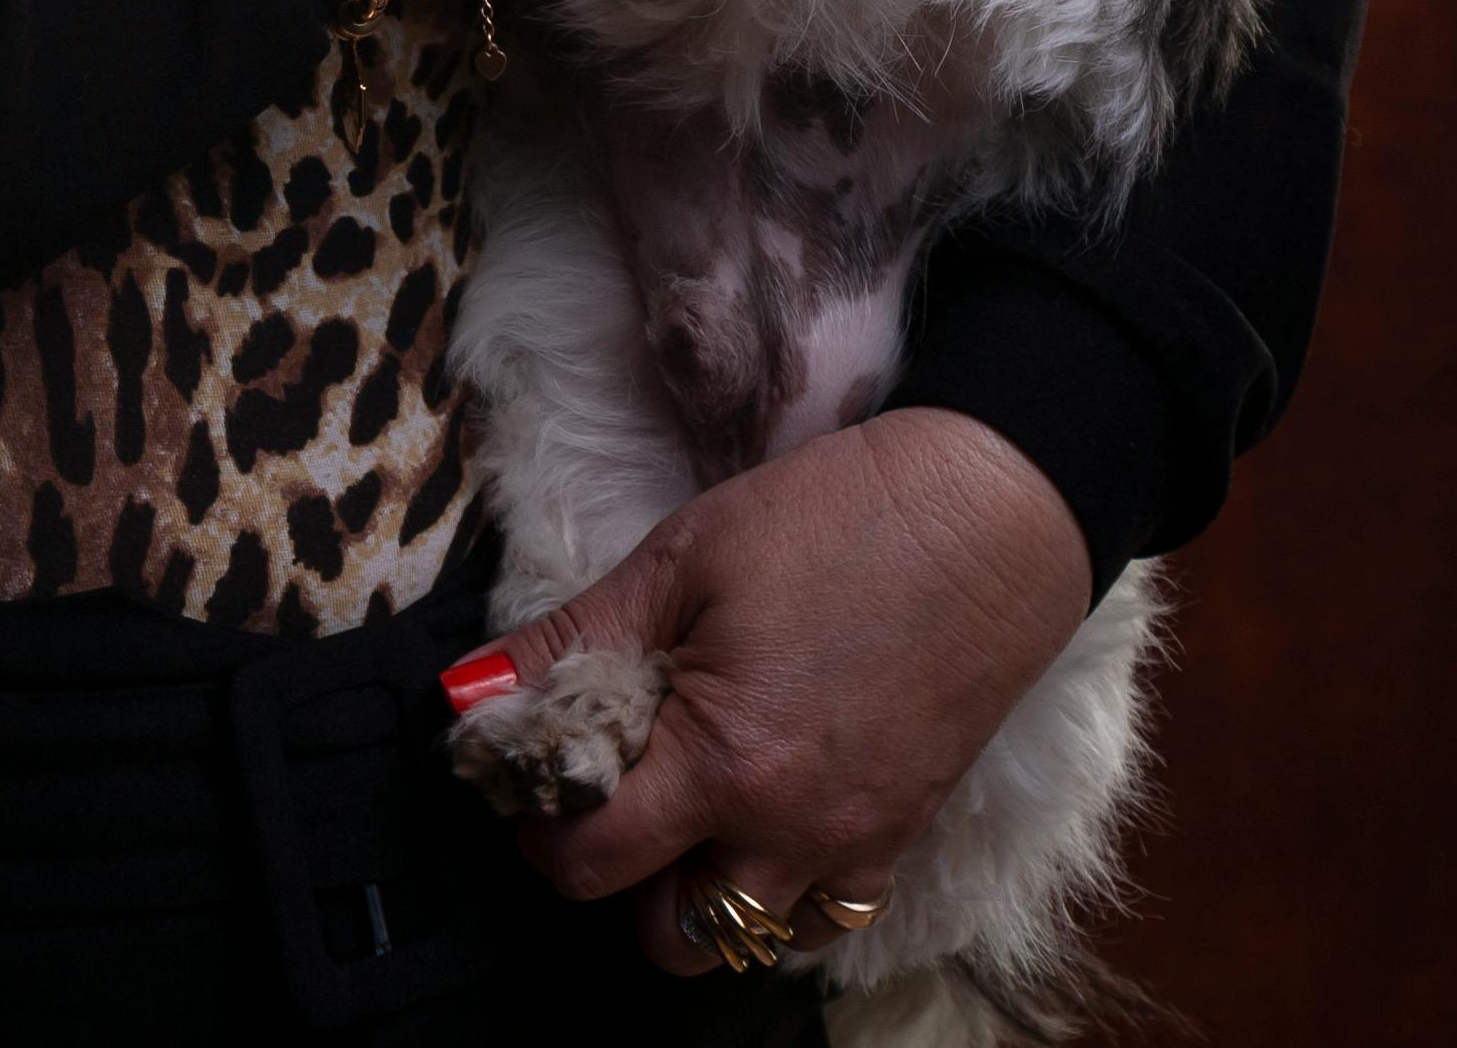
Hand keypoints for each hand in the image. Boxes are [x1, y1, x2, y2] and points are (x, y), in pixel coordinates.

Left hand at [489, 408, 1092, 971]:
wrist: (988, 517)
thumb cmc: (834, 520)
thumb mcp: (681, 559)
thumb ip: (570, 640)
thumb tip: (468, 691)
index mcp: (723, 762)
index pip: (591, 863)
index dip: (537, 825)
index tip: (526, 772)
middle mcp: (790, 832)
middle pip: (669, 936)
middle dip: (616, 877)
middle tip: (602, 786)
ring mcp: (854, 845)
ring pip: (748, 938)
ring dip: (698, 894)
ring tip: (681, 799)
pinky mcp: (901, 836)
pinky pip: (823, 917)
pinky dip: (777, 891)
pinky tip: (757, 809)